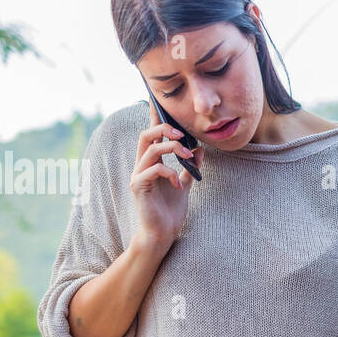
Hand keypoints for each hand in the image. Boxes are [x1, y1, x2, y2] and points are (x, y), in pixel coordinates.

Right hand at [131, 100, 202, 243]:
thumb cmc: (170, 211)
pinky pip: (155, 169)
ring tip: (189, 158)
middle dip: (165, 129)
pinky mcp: (138, 187)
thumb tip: (199, 149)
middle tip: (183, 136)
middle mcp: (141, 166)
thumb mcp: (184, 184)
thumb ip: (189, 167)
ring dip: (173, 150)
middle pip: (145, 135)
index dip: (155, 118)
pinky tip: (179, 185)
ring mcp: (138, 175)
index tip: (160, 103)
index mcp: (150, 163)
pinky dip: (171, 173)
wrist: (163, 233)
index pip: (151, 135)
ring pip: (151, 149)